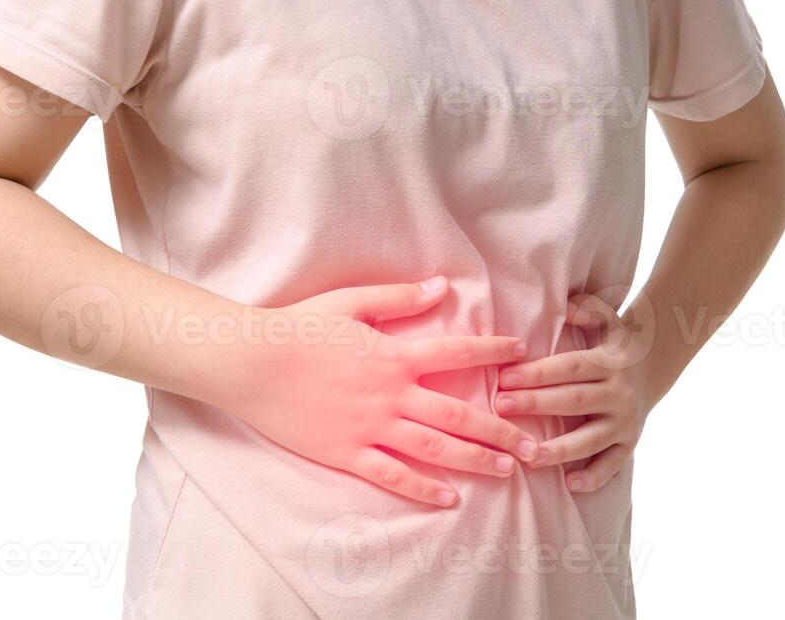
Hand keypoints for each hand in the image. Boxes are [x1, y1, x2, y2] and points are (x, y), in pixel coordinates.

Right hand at [219, 276, 538, 505]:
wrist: (249, 362)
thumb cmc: (298, 326)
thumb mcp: (352, 301)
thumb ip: (400, 298)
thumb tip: (442, 286)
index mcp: (395, 354)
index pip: (458, 353)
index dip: (494, 353)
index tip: (523, 355)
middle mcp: (391, 394)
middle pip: (459, 413)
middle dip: (501, 430)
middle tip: (535, 445)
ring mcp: (370, 427)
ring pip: (434, 447)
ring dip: (475, 460)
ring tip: (508, 470)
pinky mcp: (346, 452)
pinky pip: (392, 475)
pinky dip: (422, 488)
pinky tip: (449, 498)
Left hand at [494, 293, 651, 492]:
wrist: (655, 368)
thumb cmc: (616, 343)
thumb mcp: (609, 319)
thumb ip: (589, 309)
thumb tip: (567, 307)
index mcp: (610, 361)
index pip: (570, 367)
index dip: (538, 372)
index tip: (504, 377)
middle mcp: (620, 393)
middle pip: (574, 400)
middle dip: (536, 405)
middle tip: (500, 408)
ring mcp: (625, 422)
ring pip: (591, 439)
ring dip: (559, 449)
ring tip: (527, 455)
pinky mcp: (628, 444)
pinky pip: (611, 465)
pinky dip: (593, 477)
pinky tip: (568, 484)